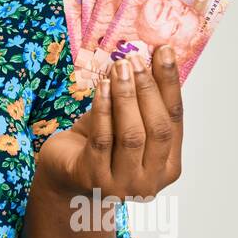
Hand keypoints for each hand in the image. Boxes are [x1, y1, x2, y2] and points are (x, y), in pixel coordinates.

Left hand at [36, 45, 184, 200]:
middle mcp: (150, 181)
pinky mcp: (93, 179)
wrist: (63, 174)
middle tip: (136, 60)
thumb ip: (141, 102)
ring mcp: (122, 185)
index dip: (170, 84)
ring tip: (119, 68)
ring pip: (132, 135)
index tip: (164, 52)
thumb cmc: (99, 145)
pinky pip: (102, 139)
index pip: (174, 119)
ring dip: (126, 96)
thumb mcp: (125, 123)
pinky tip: (102, 87)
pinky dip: (103, 110)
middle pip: (158, 129)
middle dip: (148, 89)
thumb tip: (148, 57)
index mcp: (168, 167)